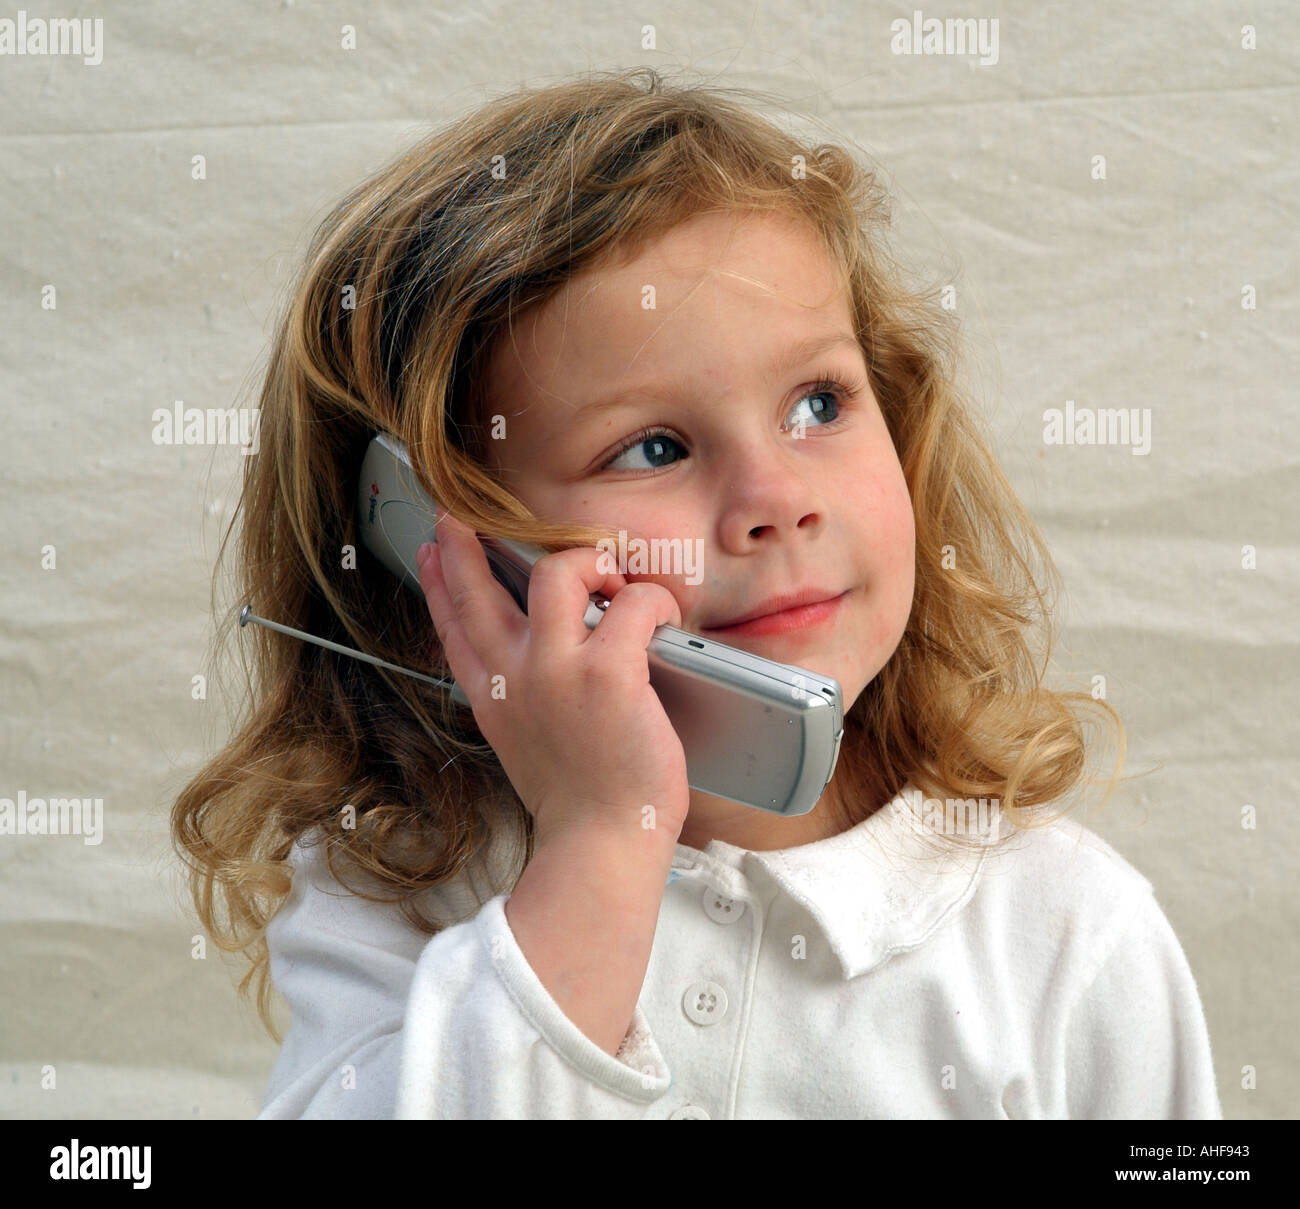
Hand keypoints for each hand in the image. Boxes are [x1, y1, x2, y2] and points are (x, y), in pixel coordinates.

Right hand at [416, 512, 690, 845]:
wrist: (600, 845)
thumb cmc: (579, 803)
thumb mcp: (526, 746)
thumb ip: (524, 700)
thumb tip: (543, 664)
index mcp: (495, 698)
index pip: (455, 629)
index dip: (439, 585)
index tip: (432, 553)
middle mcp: (517, 677)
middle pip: (482, 592)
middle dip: (469, 547)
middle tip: (466, 519)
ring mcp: (559, 671)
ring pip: (558, 572)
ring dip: (589, 562)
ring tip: (611, 580)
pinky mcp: (609, 674)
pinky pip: (634, 603)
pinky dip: (653, 599)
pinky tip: (662, 615)